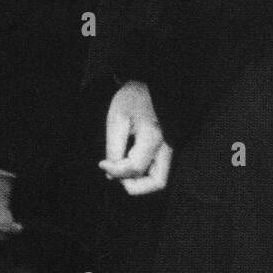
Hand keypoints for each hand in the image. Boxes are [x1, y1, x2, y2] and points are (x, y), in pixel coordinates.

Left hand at [101, 80, 171, 194]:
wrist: (150, 86)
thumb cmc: (132, 99)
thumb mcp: (116, 120)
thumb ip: (114, 148)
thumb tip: (110, 173)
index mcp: (153, 137)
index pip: (135, 167)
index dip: (116, 171)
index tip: (102, 164)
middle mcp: (167, 147)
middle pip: (158, 182)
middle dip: (134, 186)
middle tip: (115, 175)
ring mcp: (171, 149)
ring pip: (160, 179)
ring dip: (140, 182)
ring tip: (120, 171)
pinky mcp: (168, 149)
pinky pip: (158, 170)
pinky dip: (143, 175)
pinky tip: (127, 164)